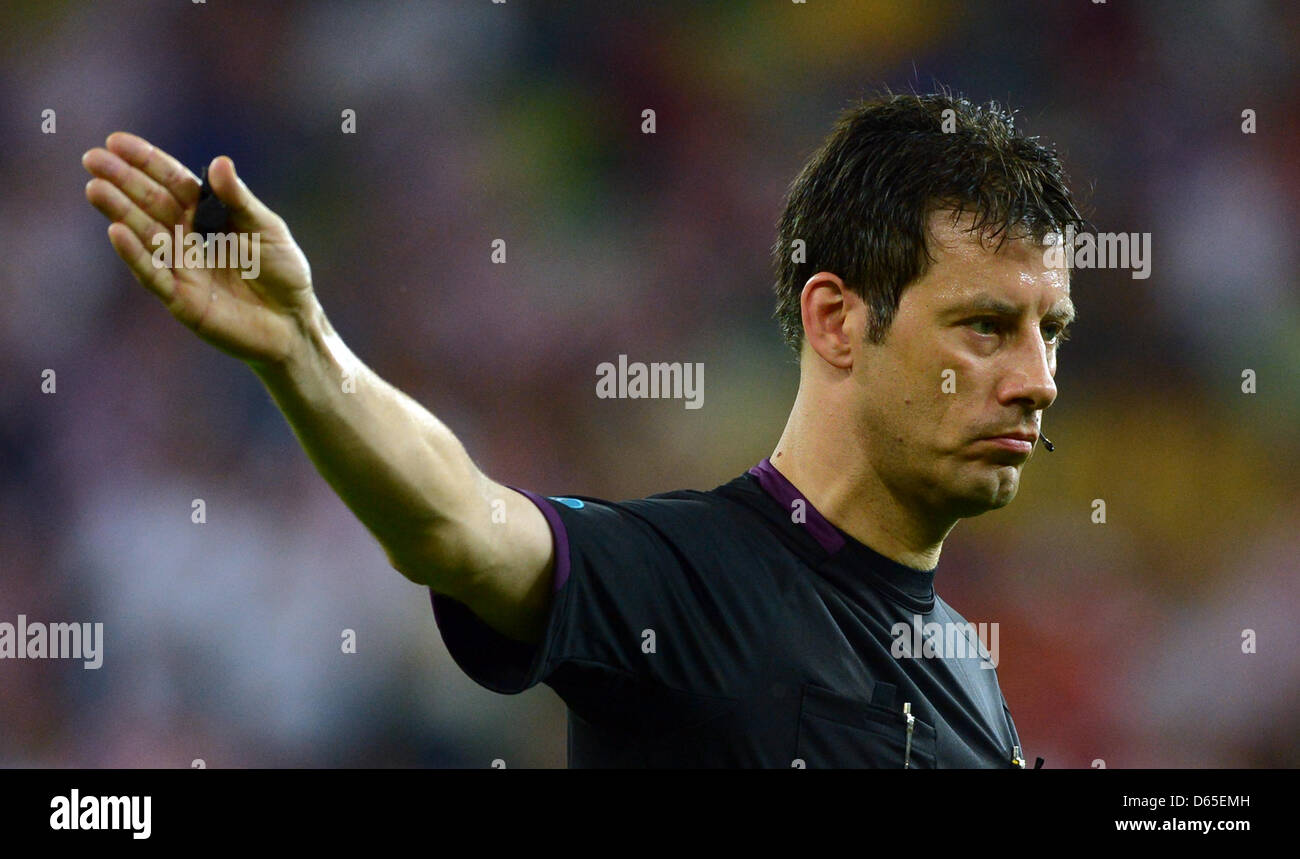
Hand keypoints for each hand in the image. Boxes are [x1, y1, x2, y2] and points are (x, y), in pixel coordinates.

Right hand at [83, 132, 317, 368]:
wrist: (293, 322)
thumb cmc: (283, 272)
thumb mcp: (266, 229)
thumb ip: (239, 200)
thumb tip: (218, 162)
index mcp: (209, 214)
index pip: (172, 182)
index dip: (146, 162)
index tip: (115, 141)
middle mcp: (189, 237)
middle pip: (151, 204)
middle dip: (123, 182)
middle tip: (92, 159)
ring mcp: (182, 267)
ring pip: (145, 235)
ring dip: (120, 212)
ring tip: (95, 189)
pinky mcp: (181, 299)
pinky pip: (154, 275)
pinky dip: (136, 255)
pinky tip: (116, 232)